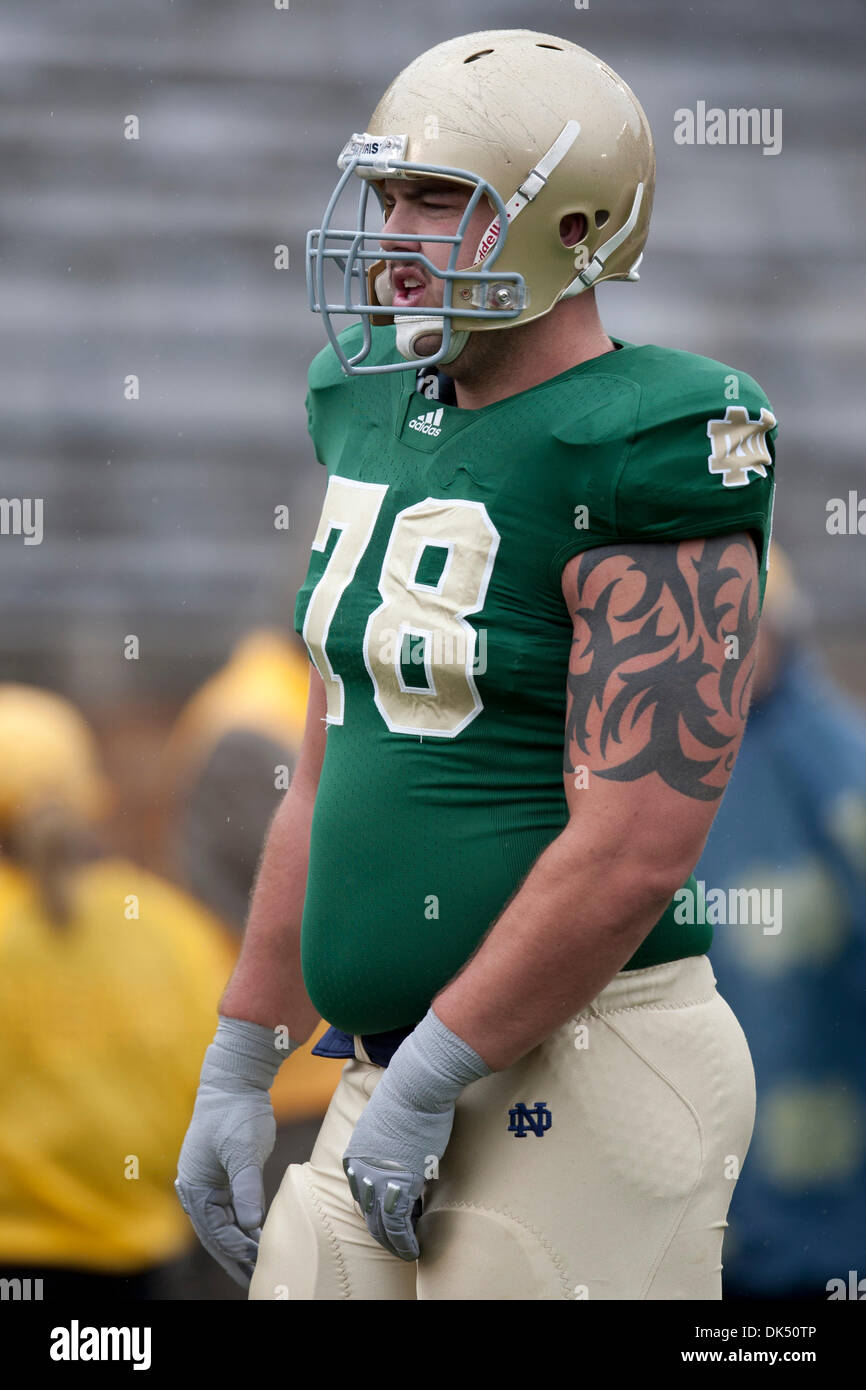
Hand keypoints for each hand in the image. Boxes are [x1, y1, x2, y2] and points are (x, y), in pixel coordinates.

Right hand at [175, 1017, 289, 1287]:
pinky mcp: (218, 1176)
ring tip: (257, 1265)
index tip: (260, 1261)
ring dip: (237, 1244)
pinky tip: (254, 1237)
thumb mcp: (244, 1151)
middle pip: (215, 1234)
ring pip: (220, 1224)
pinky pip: (227, 1210)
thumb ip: (247, 1188)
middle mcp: (195, 1189)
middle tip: (256, 1278)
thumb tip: (251, 1225)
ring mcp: (206, 1183)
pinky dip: (239, 1226)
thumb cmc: (237, 1113)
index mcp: (195, 1186)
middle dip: (235, 1256)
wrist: (234, 1081)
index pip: (216, 1230)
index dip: (238, 1248)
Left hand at [342, 1006, 490, 1260]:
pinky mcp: (398, 1186)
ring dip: (394, 1243)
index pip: (361, 1194)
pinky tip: (413, 1249)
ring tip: (407, 1252)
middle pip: (367, 1212)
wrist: (417, 1084)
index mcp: (354, 1156)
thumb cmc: (409, 1096)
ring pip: (380, 1224)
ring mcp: (377, 1180)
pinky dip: (405, 1241)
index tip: (390, 1220)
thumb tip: (404, 1164)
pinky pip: (397, 1225)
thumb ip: (388, 1149)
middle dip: (382, 1232)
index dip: (376, 1211)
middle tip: (398, 1244)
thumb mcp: (388, 1126)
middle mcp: (360, 1171)